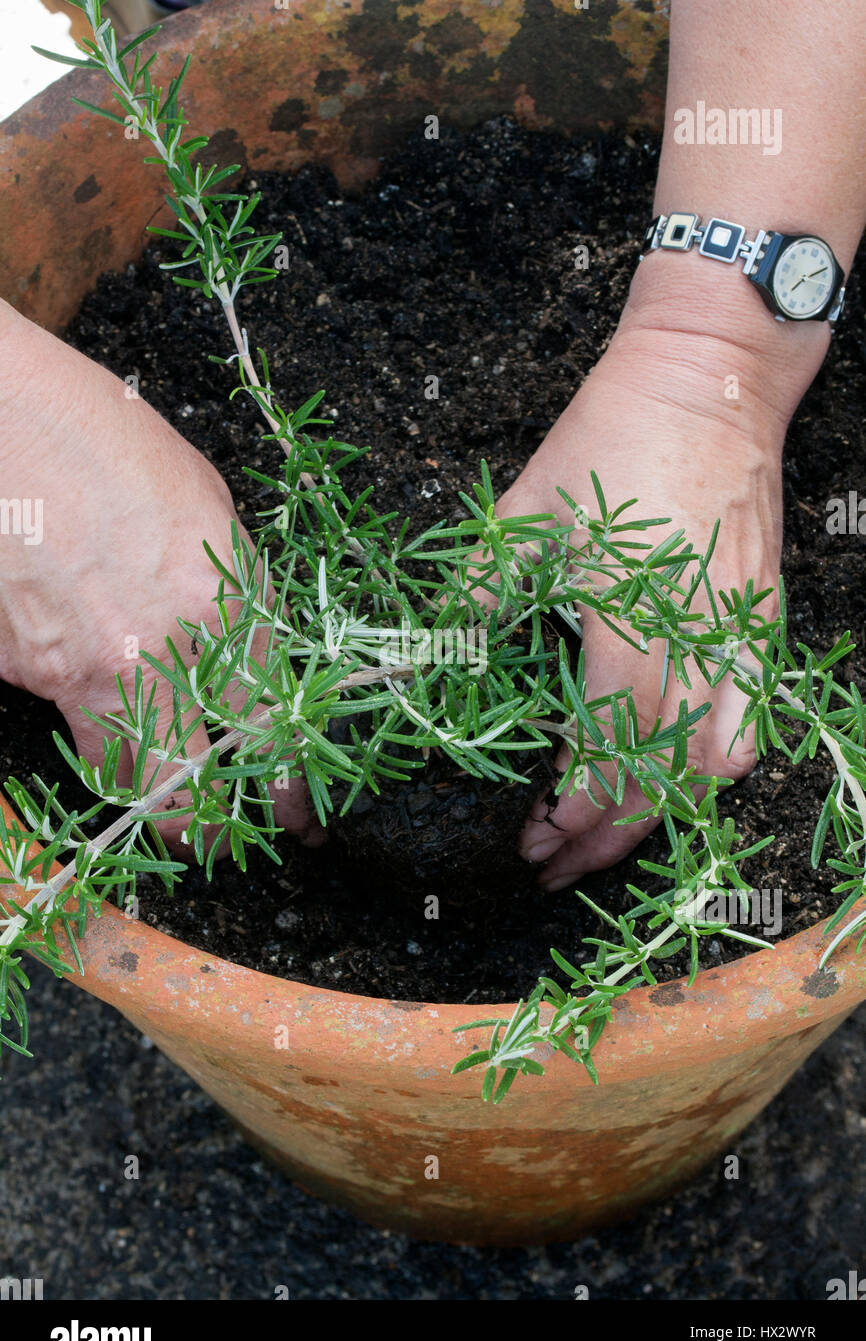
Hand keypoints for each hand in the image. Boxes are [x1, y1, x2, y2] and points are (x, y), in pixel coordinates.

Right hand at [0, 301, 323, 853]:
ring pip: (116, 776)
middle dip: (205, 834)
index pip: (271, 733)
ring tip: (156, 772)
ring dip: (141, 788)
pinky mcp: (17, 669)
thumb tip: (246, 664)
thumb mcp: (206, 510)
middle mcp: (152, 652)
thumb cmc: (104, 438)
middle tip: (218, 839)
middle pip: (184, 793)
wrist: (0, 414)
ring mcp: (75, 667)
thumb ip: (234, 597)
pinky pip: (59, 716)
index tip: (297, 819)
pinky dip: (76, 710)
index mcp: (219, 604)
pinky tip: (79, 660)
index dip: (289, 791)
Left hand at [499, 257, 828, 889]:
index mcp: (629, 618)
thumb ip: (477, 598)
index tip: (535, 839)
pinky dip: (719, 767)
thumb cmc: (613, 438)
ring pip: (718, 764)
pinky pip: (756, 718)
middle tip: (559, 864)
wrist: (708, 378)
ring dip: (665, 814)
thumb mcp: (525, 515)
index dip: (575, 812)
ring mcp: (741, 632)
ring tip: (615, 837)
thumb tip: (424, 659)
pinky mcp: (764, 617)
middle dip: (609, 837)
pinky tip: (682, 782)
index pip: (611, 751)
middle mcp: (695, 639)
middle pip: (664, 777)